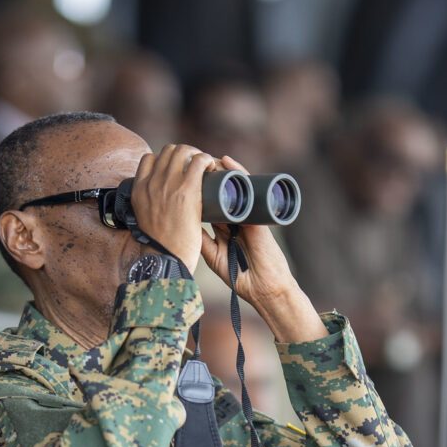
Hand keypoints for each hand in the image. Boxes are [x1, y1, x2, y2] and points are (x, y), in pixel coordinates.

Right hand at [129, 143, 211, 273]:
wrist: (165, 260)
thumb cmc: (160, 248)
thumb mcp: (144, 221)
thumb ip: (149, 207)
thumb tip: (158, 207)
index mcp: (138, 190)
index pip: (149, 160)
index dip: (165, 160)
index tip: (177, 169)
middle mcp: (150, 183)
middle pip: (167, 151)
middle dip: (184, 154)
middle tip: (195, 166)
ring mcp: (167, 184)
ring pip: (182, 151)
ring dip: (196, 154)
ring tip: (205, 167)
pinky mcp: (186, 191)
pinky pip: (199, 161)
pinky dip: (207, 160)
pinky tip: (211, 168)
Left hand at [196, 154, 323, 343]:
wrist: (264, 289)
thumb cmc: (242, 278)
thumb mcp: (214, 257)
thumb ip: (202, 240)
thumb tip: (183, 222)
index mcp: (224, 227)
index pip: (209, 202)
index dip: (197, 190)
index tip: (182, 178)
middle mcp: (235, 217)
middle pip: (221, 190)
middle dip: (207, 175)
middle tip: (191, 161)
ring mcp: (247, 215)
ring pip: (233, 186)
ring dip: (220, 169)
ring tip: (206, 156)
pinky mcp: (256, 215)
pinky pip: (248, 189)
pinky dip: (238, 174)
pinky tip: (226, 161)